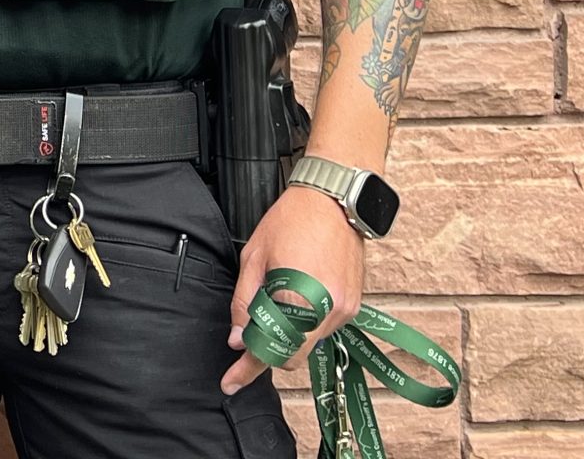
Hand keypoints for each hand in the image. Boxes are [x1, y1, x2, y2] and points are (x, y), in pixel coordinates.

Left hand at [221, 182, 364, 394]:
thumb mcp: (253, 259)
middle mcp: (327, 312)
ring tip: (278, 295)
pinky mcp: (353, 306)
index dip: (248, 369)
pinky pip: (323, 328)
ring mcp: (344, 311)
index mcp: (299, 300)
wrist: (332, 201)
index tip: (230, 382)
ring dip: (288, 332)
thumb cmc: (289, 222)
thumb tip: (238, 339)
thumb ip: (245, 303)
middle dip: (269, 347)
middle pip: (292, 355)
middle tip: (251, 327)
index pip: (271, 350)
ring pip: (308, 344)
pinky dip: (305, 321)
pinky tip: (296, 294)